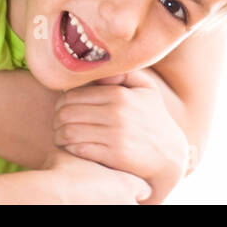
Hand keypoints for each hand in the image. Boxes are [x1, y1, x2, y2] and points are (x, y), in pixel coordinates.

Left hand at [53, 71, 189, 204]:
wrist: (169, 154)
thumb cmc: (153, 118)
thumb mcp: (146, 89)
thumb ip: (125, 74)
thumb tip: (100, 71)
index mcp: (120, 95)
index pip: (73, 95)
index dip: (61, 102)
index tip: (62, 108)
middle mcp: (117, 113)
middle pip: (66, 113)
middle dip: (56, 119)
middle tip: (58, 123)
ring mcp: (115, 135)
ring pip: (68, 132)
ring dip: (59, 135)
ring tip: (61, 136)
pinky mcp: (114, 155)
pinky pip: (78, 149)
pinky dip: (69, 148)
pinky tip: (72, 147)